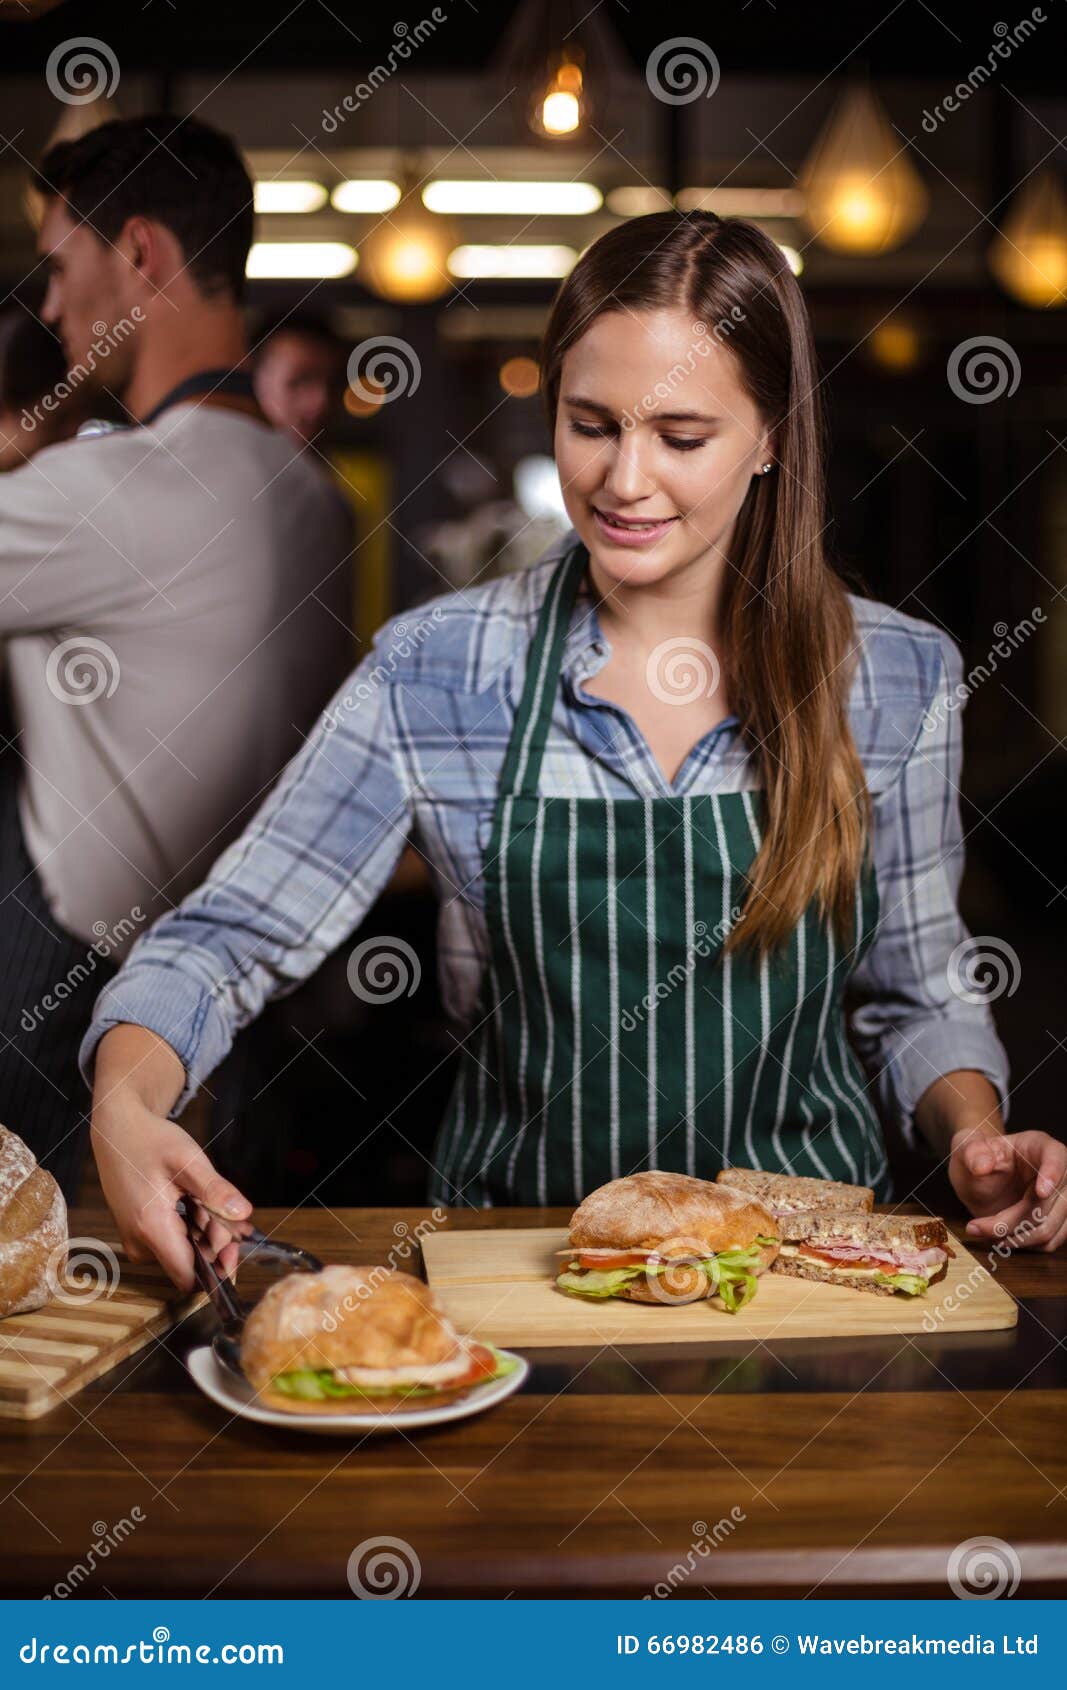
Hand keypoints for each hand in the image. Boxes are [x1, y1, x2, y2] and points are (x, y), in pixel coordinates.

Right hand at [91, 1095, 251, 1290]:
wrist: (118, 1131)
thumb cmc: (150, 1142)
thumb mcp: (188, 1160)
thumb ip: (215, 1190)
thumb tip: (243, 1215)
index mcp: (151, 1227)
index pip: (189, 1278)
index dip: (218, 1268)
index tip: (235, 1245)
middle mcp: (139, 1243)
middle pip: (190, 1264)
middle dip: (214, 1242)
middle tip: (220, 1209)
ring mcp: (136, 1240)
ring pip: (183, 1252)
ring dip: (203, 1232)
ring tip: (201, 1198)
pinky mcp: (138, 1234)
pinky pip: (172, 1242)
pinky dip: (190, 1227)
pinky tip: (191, 1202)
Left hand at [949, 1128, 1066, 1251]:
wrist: (978, 1179)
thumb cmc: (976, 1158)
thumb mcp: (966, 1148)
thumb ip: (971, 1151)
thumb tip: (982, 1166)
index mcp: (1038, 1146)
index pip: (1056, 1156)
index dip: (1052, 1173)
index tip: (1040, 1192)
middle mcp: (1057, 1172)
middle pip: (1048, 1202)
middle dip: (1010, 1220)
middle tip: (976, 1226)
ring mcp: (1060, 1199)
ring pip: (1049, 1227)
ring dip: (1015, 1238)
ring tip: (982, 1233)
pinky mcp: (1056, 1222)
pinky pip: (1048, 1241)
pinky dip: (1022, 1245)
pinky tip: (998, 1239)